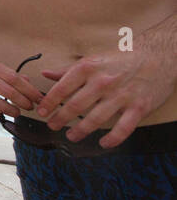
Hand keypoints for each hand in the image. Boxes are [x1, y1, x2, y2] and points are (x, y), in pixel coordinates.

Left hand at [38, 48, 175, 147]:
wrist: (158, 56)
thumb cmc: (122, 58)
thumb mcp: (93, 59)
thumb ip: (68, 69)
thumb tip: (46, 73)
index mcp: (88, 68)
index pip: (62, 88)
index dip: (49, 102)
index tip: (41, 112)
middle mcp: (103, 82)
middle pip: (75, 106)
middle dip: (60, 119)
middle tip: (52, 126)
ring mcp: (121, 96)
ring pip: (95, 119)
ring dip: (80, 131)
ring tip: (71, 136)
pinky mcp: (139, 107)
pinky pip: (123, 128)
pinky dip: (112, 139)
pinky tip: (103, 143)